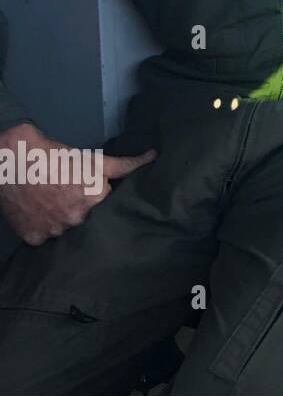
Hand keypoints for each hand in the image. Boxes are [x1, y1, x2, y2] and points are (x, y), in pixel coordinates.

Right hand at [0, 123, 156, 245]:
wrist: (15, 160)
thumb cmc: (57, 158)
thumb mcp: (94, 160)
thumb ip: (126, 164)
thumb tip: (154, 156)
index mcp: (95, 200)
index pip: (107, 207)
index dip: (100, 199)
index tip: (89, 193)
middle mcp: (77, 220)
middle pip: (88, 220)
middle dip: (83, 211)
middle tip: (70, 197)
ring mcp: (54, 231)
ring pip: (66, 230)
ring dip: (63, 221)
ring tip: (54, 204)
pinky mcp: (33, 238)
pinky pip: (44, 238)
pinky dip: (43, 228)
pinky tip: (41, 214)